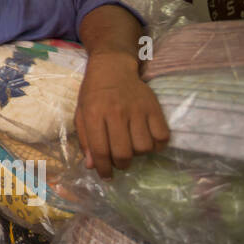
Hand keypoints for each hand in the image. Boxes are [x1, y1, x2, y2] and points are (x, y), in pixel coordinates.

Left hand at [75, 51, 168, 178]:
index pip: (100, 150)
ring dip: (138, 153)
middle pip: (123, 153)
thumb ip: (85, 140)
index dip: (103, 169)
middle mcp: (116, 112)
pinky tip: (148, 139)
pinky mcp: (154, 107)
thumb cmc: (93, 93)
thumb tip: (92, 166)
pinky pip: (162, 136)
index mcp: (94, 114)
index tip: (106, 176)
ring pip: (144, 147)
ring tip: (132, 146)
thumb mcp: (81, 114)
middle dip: (121, 164)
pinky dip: (157, 144)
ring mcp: (137, 110)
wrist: (112, 67)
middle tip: (120, 161)